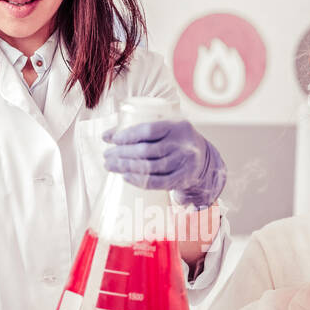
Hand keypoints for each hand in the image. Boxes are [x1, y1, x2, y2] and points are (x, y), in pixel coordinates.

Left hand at [102, 120, 226, 207]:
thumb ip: (136, 130)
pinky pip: (157, 182)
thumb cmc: (175, 141)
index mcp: (177, 126)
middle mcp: (182, 144)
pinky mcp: (182, 179)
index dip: (128, 135)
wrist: (203, 161)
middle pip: (146, 151)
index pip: (149, 130)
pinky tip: (125, 177)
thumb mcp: (163, 130)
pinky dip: (138, 180)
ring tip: (110, 166)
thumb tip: (105, 136)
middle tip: (107, 156)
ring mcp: (184, 163)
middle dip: (122, 154)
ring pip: (150, 167)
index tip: (113, 140)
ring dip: (126, 167)